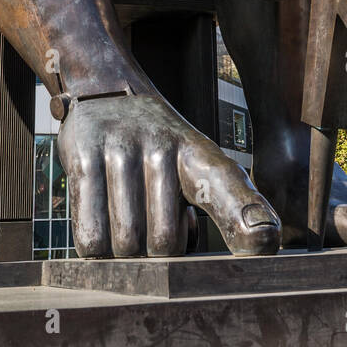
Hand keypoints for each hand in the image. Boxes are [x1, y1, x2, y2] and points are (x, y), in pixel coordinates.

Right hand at [57, 93, 281, 256]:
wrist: (106, 92)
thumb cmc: (157, 147)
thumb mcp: (196, 164)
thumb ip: (226, 207)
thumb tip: (253, 245)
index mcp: (197, 153)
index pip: (226, 184)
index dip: (246, 214)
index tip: (263, 240)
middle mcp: (162, 146)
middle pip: (164, 242)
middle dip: (157, 253)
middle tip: (150, 225)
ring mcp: (120, 148)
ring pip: (125, 243)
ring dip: (124, 251)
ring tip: (127, 220)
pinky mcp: (82, 155)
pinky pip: (90, 234)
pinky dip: (96, 247)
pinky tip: (100, 230)